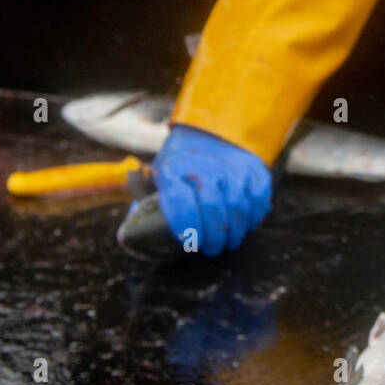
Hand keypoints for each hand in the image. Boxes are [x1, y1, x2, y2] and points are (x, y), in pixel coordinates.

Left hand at [150, 124, 271, 255]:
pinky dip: (253, 217)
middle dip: (213, 236)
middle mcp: (206, 166)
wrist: (208, 135)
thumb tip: (126, 239)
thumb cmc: (179, 168)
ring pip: (238, 206)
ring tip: (227, 242)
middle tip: (211, 249)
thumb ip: (144, 208)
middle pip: (213, 207)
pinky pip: (259, 200)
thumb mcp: (157, 180)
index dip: (186, 227)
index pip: (180, 202)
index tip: (189, 243)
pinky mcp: (254, 171)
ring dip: (234, 231)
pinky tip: (244, 225)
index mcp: (174, 170)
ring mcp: (233, 167)